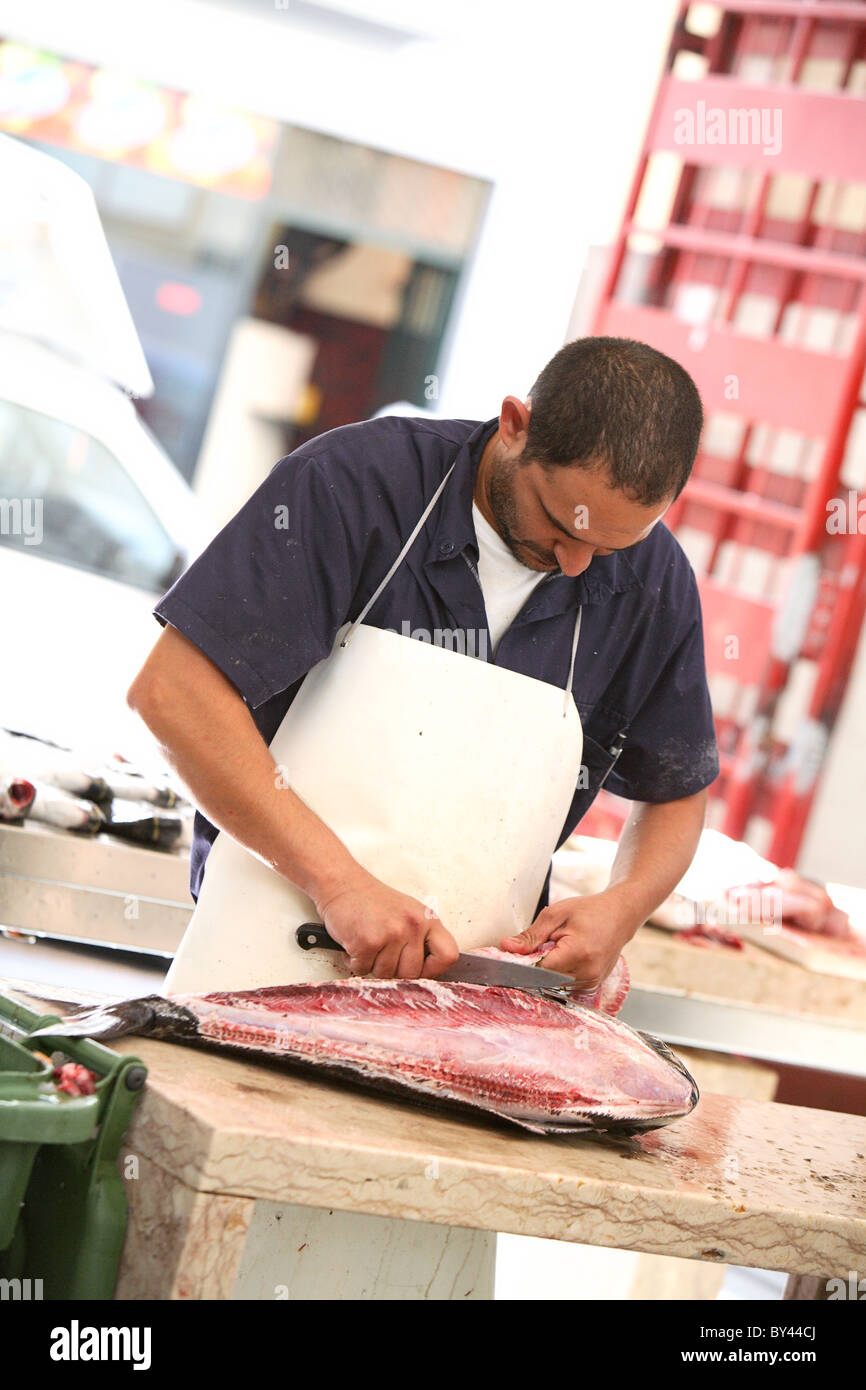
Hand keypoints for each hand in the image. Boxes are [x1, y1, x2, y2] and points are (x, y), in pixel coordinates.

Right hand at [317, 868, 459, 979]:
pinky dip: (354, 962)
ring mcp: (391, 933)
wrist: (342, 883)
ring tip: (367, 943)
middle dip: (393, 970)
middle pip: (412, 973)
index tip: (419, 968)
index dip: (433, 969)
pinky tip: (354, 943)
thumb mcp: (407, 912)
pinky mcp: (367, 941)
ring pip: (385, 974)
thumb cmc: (370, 900)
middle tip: (381, 953)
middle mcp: (413, 925)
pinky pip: (363, 969)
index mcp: (427, 918)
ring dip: (371, 964)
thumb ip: (420, 938)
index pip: (448, 955)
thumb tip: (426, 971)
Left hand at [500, 890, 638, 988]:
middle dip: (539, 963)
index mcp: (579, 953)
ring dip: (550, 968)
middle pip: (545, 978)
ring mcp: (592, 983)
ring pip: (554, 983)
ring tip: (562, 948)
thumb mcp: (556, 914)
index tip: (522, 950)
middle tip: (548, 943)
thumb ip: (530, 935)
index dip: (527, 960)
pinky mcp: (593, 986)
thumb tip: (506, 948)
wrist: (620, 915)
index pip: (538, 968)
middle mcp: (588, 973)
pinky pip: (566, 984)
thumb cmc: (589, 911)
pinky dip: (561, 972)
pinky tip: (568, 956)